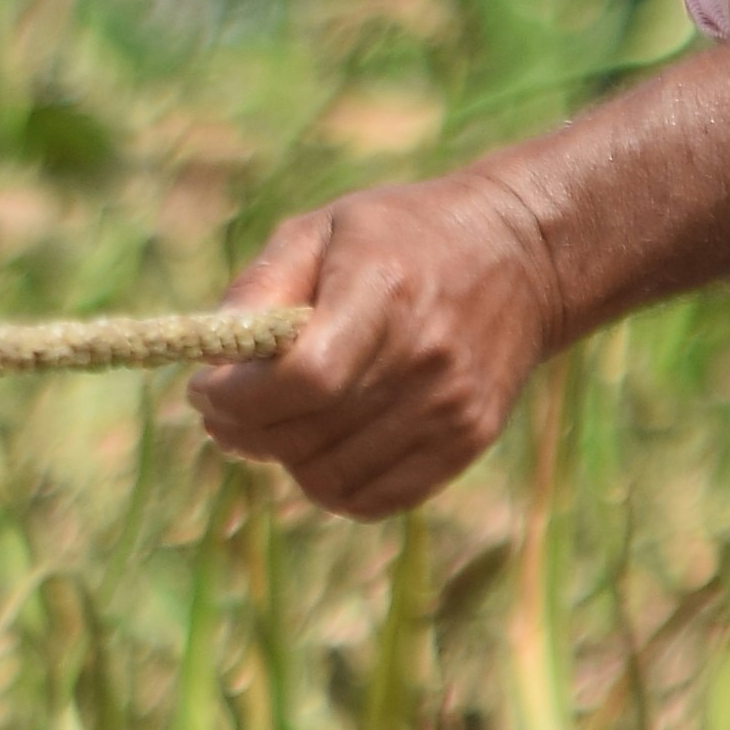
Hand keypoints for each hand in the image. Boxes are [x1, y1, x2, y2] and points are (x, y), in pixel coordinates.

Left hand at [188, 169, 562, 519]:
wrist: (524, 256)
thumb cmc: (402, 235)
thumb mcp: (324, 230)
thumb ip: (262, 287)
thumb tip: (211, 356)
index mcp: (385, 290)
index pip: (306, 377)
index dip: (240, 398)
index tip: (205, 388)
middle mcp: (425, 356)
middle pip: (309, 434)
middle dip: (243, 430)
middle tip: (221, 410)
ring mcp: (452, 406)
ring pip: (331, 477)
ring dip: (283, 458)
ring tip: (272, 423)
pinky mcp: (468, 441)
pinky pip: (374, 499)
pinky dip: (330, 485)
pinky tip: (318, 446)